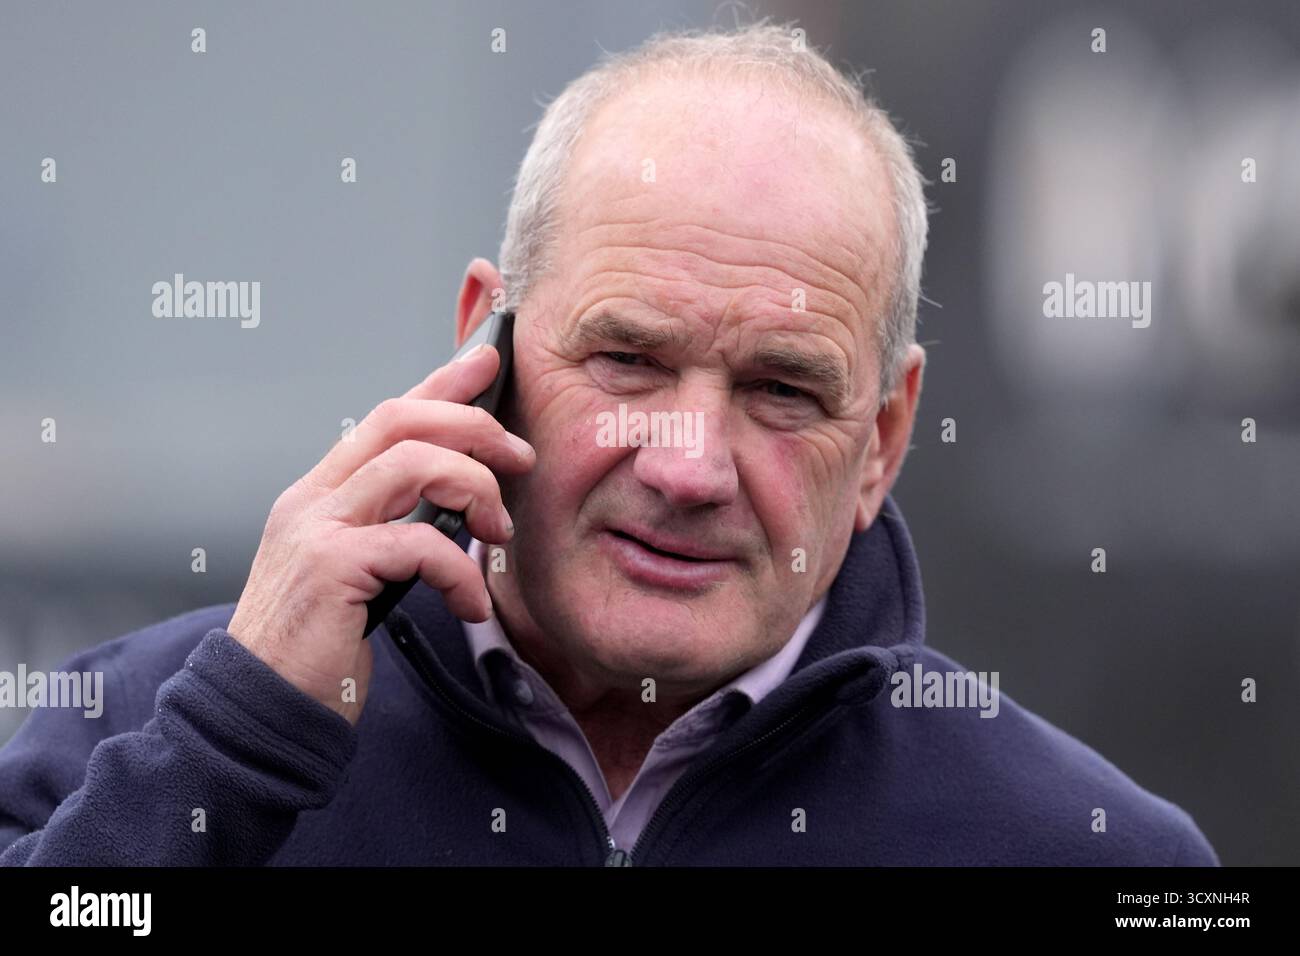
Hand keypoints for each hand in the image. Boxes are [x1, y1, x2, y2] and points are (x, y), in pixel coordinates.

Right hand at [226, 344, 533, 722]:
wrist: (261, 712)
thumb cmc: (317, 647)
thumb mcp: (360, 574)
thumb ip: (395, 528)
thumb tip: (461, 503)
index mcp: (321, 494)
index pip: (386, 416)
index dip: (440, 382)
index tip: (488, 358)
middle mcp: (312, 500)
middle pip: (400, 420)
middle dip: (473, 425)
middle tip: (520, 457)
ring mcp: (315, 529)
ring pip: (412, 463)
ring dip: (474, 488)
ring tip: (497, 529)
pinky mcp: (330, 569)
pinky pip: (419, 542)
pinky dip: (459, 569)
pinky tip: (469, 603)